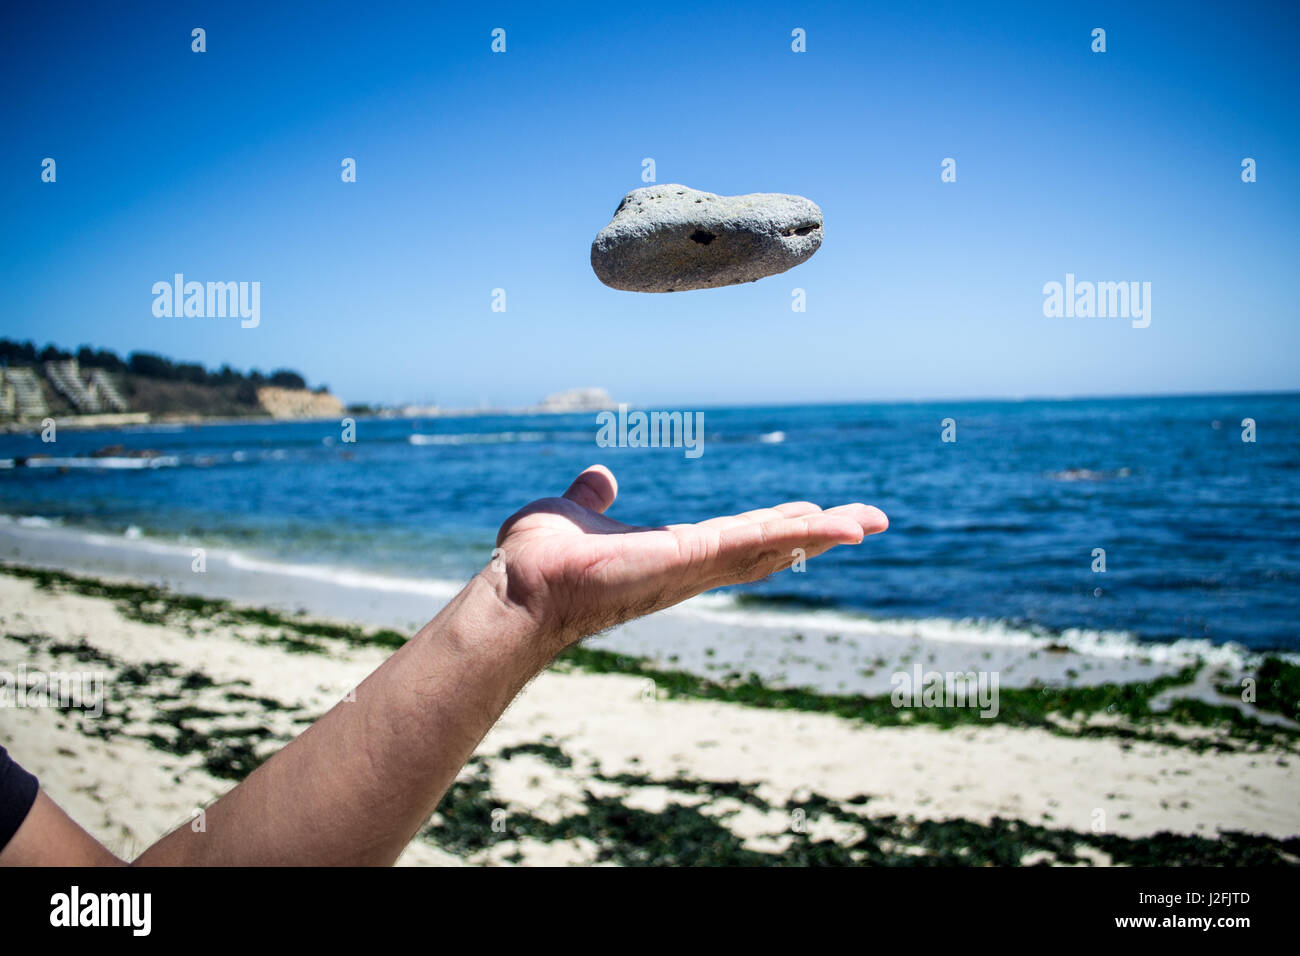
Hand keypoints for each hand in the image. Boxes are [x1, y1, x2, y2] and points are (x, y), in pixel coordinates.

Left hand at [490, 465, 887, 649]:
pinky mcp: (691, 559)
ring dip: (824, 532)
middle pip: (770, 546)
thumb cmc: (540, 562)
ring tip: (870, 521)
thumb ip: (591, 499)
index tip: (813, 512)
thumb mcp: (573, 513)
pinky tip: (839, 524)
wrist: (520, 589)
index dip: (777, 525)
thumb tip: (599, 477)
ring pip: (774, 545)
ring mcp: (696, 566)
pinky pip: (756, 542)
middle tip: (867, 522)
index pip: (738, 536)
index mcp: (673, 552)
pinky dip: (801, 533)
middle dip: (819, 533)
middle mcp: (693, 566)